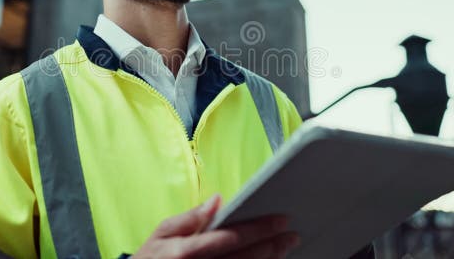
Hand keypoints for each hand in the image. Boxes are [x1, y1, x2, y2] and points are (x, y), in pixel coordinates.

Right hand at [132, 194, 299, 258]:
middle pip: (246, 258)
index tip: (281, 220)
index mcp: (188, 252)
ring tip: (285, 248)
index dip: (260, 229)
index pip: (232, 238)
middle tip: (292, 234)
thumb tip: (218, 200)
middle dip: (272, 245)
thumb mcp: (162, 233)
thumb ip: (191, 218)